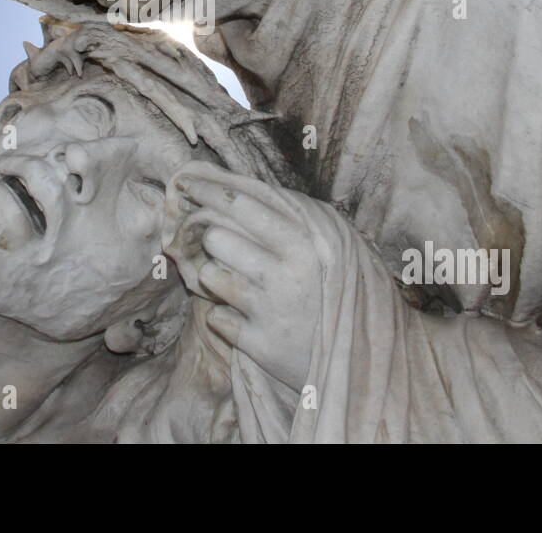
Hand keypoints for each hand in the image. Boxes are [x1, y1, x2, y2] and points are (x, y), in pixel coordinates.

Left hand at [164, 160, 347, 391]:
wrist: (355, 355)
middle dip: (214, 240)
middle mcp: (285, 274)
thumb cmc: (329, 288)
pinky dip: (227, 317)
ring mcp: (269, 310)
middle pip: (216, 237)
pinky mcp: (258, 343)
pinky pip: (216, 317)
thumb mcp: (323, 242)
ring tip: (243, 286)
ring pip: (210, 275)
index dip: (207, 191)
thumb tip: (234, 185)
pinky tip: (250, 318)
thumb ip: (285, 213)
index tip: (186, 185)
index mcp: (302, 243)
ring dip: (218, 279)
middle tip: (226, 248)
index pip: (241, 205)